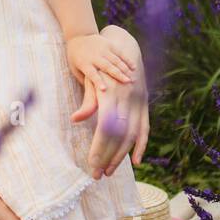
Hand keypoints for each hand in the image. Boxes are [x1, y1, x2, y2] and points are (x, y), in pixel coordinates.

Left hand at [66, 33, 135, 92]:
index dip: (98, 81)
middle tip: (127, 82)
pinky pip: (120, 52)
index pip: (92, 74)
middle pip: (107, 66)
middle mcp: (94, 56)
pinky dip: (127, 60)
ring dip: (125, 69)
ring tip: (132, 78)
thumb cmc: (76, 58)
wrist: (78, 36)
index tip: (104, 89)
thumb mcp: (75, 69)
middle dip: (117, 75)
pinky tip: (134, 67)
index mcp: (84, 64)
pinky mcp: (108, 44)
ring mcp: (102, 49)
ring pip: (115, 60)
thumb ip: (84, 80)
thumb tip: (92, 96)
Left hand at [70, 25, 149, 177]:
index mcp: (113, 94)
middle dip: (108, 157)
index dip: (99, 149)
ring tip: (110, 171)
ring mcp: (139, 102)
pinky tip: (136, 161)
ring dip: (121, 156)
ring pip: (132, 135)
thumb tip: (75, 120)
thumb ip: (87, 102)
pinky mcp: (145, 104)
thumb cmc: (100, 64)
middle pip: (119, 137)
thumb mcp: (91, 79)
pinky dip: (141, 145)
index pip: (106, 130)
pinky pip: (145, 128)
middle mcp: (128, 100)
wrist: (123, 44)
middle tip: (97, 175)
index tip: (91, 164)